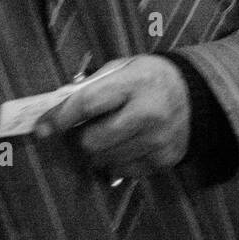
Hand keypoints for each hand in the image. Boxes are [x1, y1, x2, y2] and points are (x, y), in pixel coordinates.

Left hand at [37, 56, 191, 176]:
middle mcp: (149, 113)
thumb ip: (92, 85)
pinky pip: (123, 172)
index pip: (89, 104)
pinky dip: (116, 162)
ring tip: (111, 135)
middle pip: (93, 140)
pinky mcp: (164, 160)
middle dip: (81, 138)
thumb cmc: (150, 78)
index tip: (41, 128)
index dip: (60, 118)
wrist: (197, 95)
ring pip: (105, 160)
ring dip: (98, 151)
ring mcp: (158, 140)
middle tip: (86, 129)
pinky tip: (127, 145)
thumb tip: (56, 105)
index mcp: (136, 82)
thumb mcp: (125, 68)